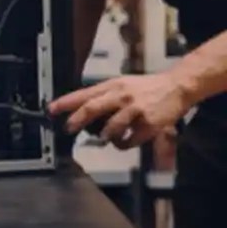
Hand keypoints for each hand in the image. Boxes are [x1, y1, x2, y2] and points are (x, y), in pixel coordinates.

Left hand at [49, 72, 192, 148]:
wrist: (176, 86)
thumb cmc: (147, 87)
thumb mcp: (122, 84)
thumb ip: (103, 95)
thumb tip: (82, 108)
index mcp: (112, 86)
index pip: (83, 94)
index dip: (65, 102)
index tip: (50, 110)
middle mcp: (121, 96)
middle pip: (92, 107)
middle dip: (77, 120)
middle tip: (68, 128)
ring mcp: (135, 109)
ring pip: (111, 126)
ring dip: (104, 135)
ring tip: (104, 137)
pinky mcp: (149, 123)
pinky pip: (131, 139)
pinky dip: (124, 143)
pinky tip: (124, 141)